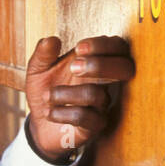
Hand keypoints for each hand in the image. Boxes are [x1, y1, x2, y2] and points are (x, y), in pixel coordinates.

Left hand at [25, 35, 134, 161]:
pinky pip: (85, 117)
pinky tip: (49, 113)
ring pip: (96, 95)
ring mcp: (101, 105)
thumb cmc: (45, 90)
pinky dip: (62, 113)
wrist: (38, 123)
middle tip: (73, 68)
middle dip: (102, 65)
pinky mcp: (94, 126)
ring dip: (66, 94)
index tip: (78, 48)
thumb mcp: (38, 69)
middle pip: (126, 68)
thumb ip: (44, 53)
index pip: (117, 47)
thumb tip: (51, 39)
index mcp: (94, 62)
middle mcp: (104, 82)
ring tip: (47, 96)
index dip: (103, 45)